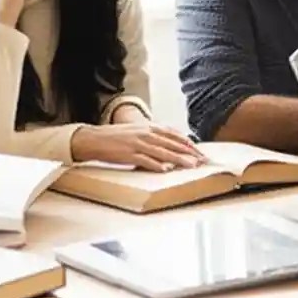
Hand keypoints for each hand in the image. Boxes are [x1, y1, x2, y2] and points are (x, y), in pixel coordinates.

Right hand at [72, 123, 205, 171]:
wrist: (94, 139)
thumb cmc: (116, 137)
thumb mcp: (137, 131)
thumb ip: (153, 136)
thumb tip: (169, 145)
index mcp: (149, 127)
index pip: (174, 134)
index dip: (189, 143)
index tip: (200, 151)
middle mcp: (146, 134)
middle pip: (172, 143)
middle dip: (189, 152)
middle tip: (203, 160)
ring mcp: (138, 144)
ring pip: (163, 152)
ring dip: (179, 159)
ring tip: (191, 166)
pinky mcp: (129, 154)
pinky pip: (146, 160)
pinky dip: (157, 165)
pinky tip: (166, 170)